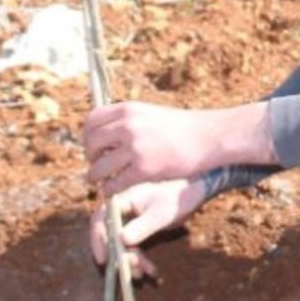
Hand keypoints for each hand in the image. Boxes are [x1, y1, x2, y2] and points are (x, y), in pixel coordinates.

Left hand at [84, 99, 266, 194]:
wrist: (211, 137)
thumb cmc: (185, 128)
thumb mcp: (153, 114)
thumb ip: (130, 121)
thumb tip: (106, 134)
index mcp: (129, 110)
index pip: (91, 120)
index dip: (88, 135)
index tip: (96, 146)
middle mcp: (128, 126)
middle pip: (91, 143)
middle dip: (92, 157)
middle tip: (99, 165)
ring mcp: (135, 147)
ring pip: (98, 166)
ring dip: (95, 176)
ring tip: (101, 181)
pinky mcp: (143, 169)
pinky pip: (114, 182)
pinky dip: (109, 189)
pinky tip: (113, 191)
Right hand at [89, 177, 203, 280]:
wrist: (192, 194)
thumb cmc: (177, 198)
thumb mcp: (161, 214)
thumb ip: (143, 226)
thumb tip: (122, 240)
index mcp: (121, 201)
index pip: (100, 221)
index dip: (99, 241)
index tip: (103, 259)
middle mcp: (120, 211)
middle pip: (110, 237)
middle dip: (119, 256)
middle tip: (132, 271)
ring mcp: (128, 221)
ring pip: (121, 246)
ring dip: (130, 261)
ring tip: (143, 274)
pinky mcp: (137, 231)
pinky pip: (132, 248)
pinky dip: (140, 260)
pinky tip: (150, 271)